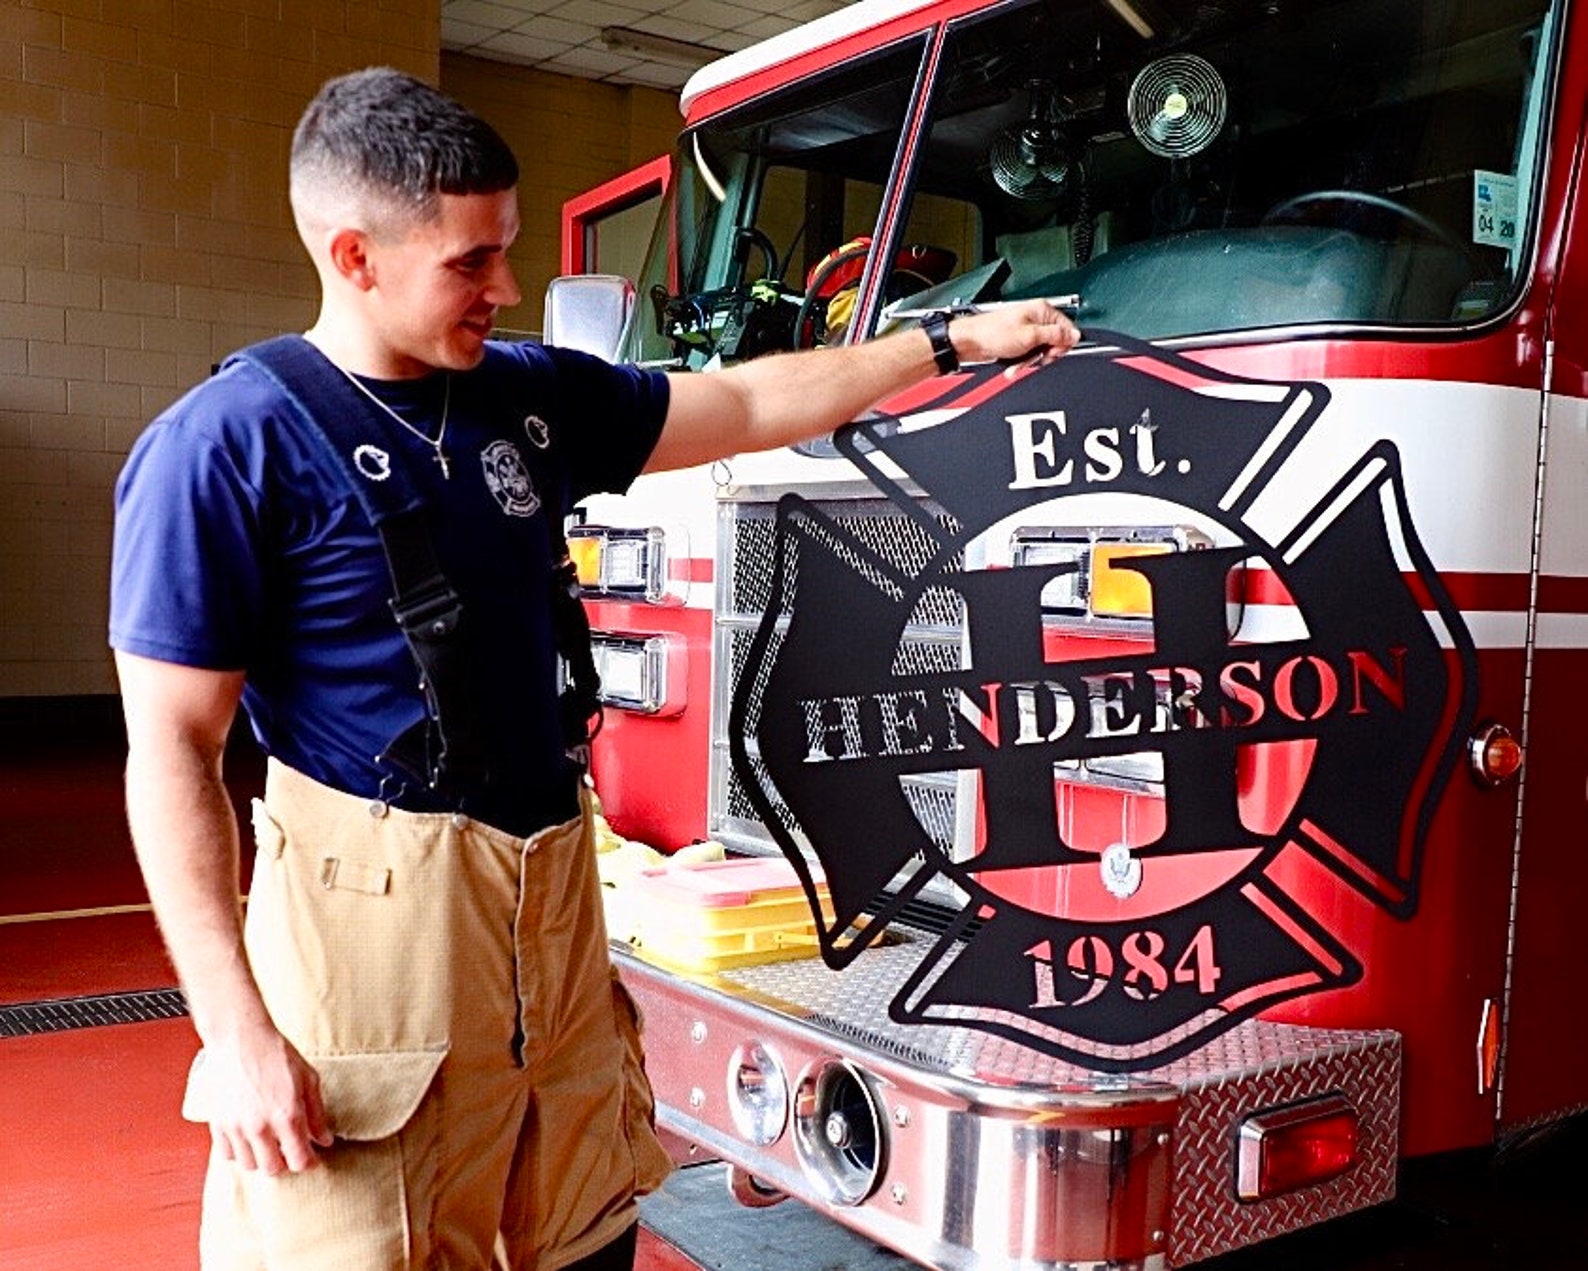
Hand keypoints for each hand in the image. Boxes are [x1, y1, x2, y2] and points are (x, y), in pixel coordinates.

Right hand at [207, 1024, 332, 1173]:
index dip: (309, 1162)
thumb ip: (316, 1113)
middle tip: (289, 1148)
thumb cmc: (276, 1054)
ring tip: (269, 1142)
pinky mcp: (218, 1124)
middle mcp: (260, 1127)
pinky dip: (239, 1151)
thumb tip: (324, 1140)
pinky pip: (227, 1154)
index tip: (312, 1158)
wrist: (241, 1039)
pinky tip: (248, 1138)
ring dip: (261, 1158)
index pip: (299, 1160)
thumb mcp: (308, 1079)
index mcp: (287, 1116)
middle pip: (273, 1169)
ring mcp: (236, 1127)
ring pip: (249, 1165)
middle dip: (285, 1162)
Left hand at [945, 299, 1080, 365]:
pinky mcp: (1018, 341)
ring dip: (1030, 361)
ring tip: (1018, 362)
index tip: (1053, 353)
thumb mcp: (1030, 336)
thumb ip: (1055, 336)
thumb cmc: (993, 333)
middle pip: (1055, 342)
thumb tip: (1075, 336)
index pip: (1068, 327)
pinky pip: (1028, 355)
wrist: (970, 343)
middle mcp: (1036, 318)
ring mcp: (1027, 330)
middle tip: (1035, 357)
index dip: (1063, 344)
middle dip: (1044, 354)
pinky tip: (1013, 364)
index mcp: (1042, 310)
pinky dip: (1022, 362)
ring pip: (1041, 351)